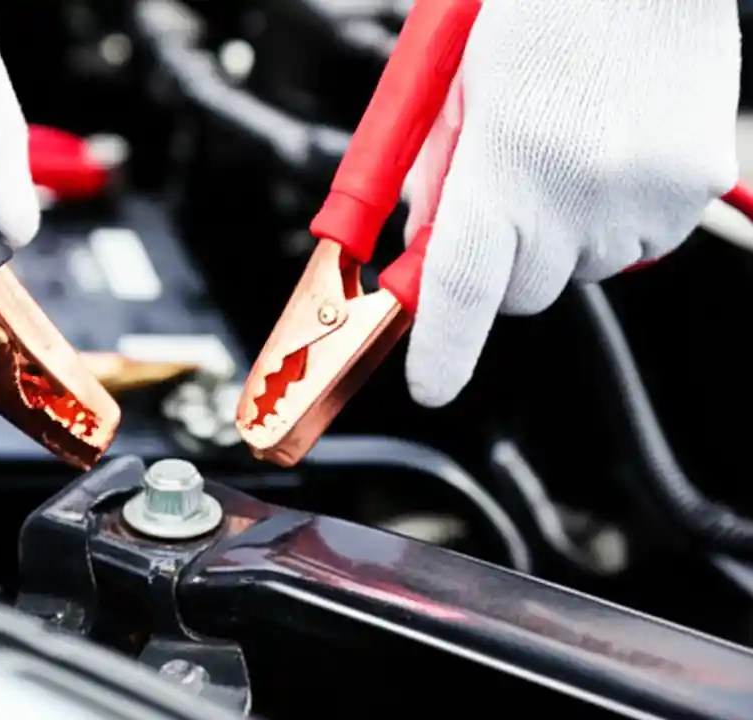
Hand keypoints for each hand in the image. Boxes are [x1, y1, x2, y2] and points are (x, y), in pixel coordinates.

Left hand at [403, 0, 739, 406]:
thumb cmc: (535, 20)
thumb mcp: (451, 96)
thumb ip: (431, 184)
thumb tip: (420, 254)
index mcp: (504, 164)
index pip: (461, 288)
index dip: (439, 348)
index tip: (428, 383)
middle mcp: (577, 191)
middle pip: (519, 294)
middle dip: (500, 263)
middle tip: (507, 196)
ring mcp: (642, 197)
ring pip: (578, 271)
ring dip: (560, 237)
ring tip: (566, 153)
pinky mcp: (689, 192)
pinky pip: (635, 244)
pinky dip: (611, 219)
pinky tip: (608, 155)